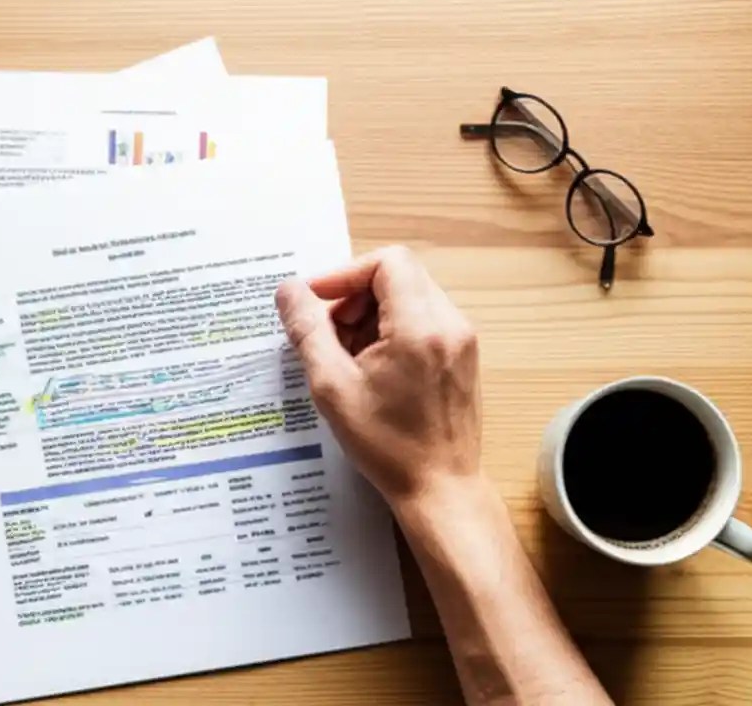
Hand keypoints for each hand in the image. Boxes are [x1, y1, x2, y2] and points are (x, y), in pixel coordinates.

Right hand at [275, 246, 481, 504]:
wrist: (440, 488)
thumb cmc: (387, 445)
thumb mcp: (332, 387)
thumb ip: (308, 331)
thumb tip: (289, 291)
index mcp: (420, 326)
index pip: (386, 262)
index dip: (344, 275)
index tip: (316, 303)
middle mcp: (450, 324)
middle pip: (397, 276)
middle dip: (355, 298)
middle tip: (329, 337)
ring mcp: (461, 339)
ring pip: (409, 297)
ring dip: (371, 316)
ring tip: (348, 359)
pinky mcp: (463, 355)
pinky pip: (422, 320)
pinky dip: (391, 331)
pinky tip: (371, 370)